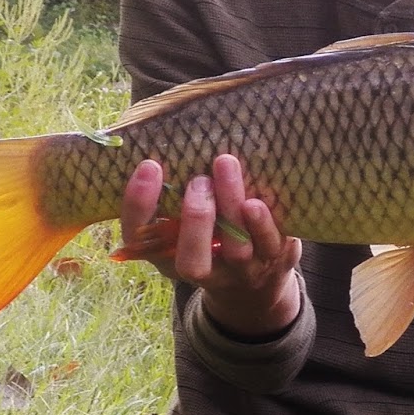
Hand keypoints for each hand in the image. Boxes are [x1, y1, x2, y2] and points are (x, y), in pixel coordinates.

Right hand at [112, 156, 302, 337]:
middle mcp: (201, 272)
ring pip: (236, 249)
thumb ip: (171, 188)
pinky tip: (256, 201)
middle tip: (199, 180)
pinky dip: (263, 224)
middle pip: (191, 260)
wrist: (257, 280)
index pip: (139, 238)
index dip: (139, 205)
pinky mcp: (274, 262)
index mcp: (166, 255)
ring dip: (230, 205)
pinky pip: (269, 246)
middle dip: (194, 219)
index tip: (150, 166)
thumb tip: (158, 134)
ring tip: (225, 164)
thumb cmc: (209, 231)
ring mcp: (240, 271)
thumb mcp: (182, 218)